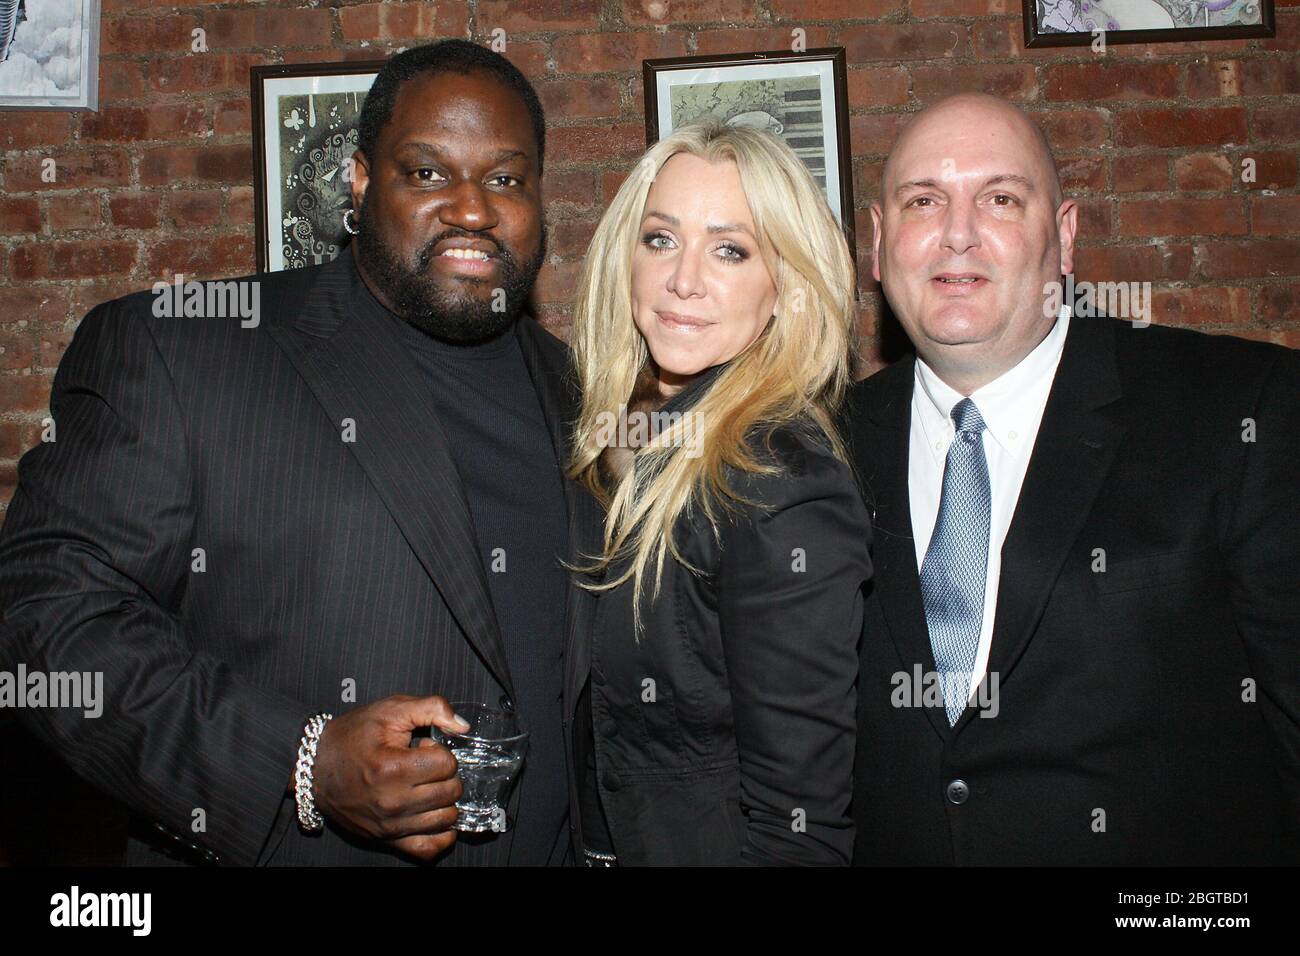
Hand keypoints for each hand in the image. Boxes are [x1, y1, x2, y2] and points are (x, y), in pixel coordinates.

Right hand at [309, 694, 469, 861]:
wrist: (314, 767)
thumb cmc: (351, 737)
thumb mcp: (390, 709)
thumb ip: (432, 708)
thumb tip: (463, 726)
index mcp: (392, 768)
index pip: (447, 764)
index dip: (439, 750)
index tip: (423, 747)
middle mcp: (392, 803)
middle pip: (451, 792)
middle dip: (445, 774)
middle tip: (424, 765)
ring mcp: (390, 826)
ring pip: (447, 818)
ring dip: (443, 800)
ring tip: (424, 786)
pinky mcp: (386, 840)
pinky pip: (429, 848)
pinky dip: (440, 833)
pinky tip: (432, 813)